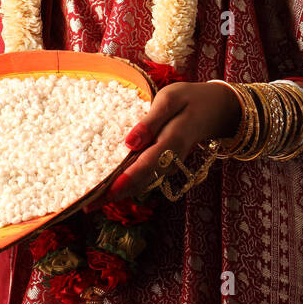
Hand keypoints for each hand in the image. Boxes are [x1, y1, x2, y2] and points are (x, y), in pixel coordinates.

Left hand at [85, 80, 239, 208]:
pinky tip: (106, 186)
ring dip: (117, 193)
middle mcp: (170, 161)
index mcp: (171, 142)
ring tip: (90, 201)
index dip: (124, 180)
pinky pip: (144, 178)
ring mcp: (168, 166)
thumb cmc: (190, 99)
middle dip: (113, 194)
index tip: (104, 192)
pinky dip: (126, 185)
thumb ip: (151, 121)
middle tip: (86, 204)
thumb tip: (129, 142)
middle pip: (139, 182)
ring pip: (141, 184)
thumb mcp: (171, 99)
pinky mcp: (165, 166)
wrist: (216, 111)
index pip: (144, 166)